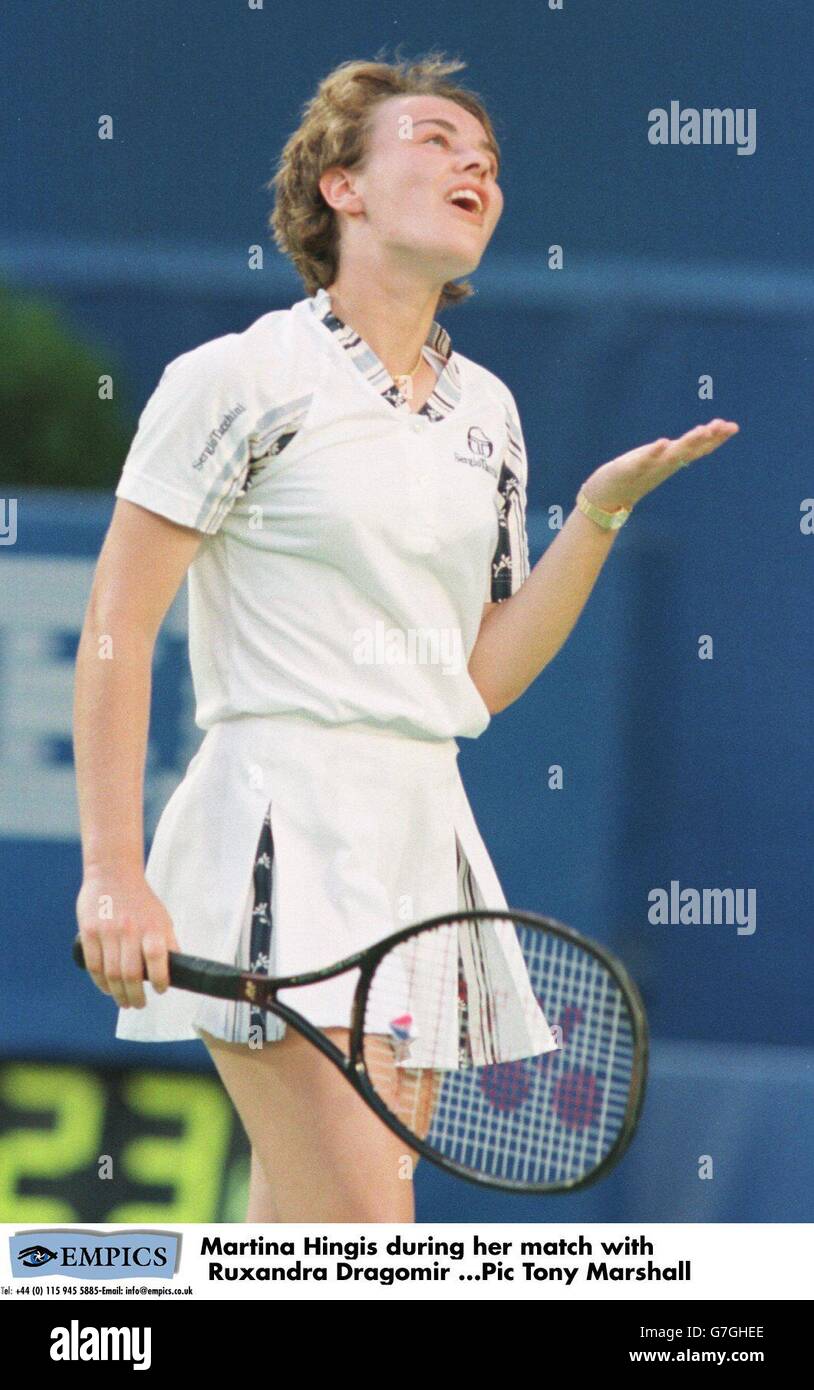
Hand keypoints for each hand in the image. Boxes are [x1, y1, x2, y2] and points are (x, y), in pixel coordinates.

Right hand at [76, 869, 178, 1007]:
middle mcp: (130, 931)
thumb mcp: (162, 918)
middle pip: (131, 974)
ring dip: (118, 994)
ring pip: (111, 974)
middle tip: (139, 1005)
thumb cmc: (141, 901)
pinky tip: (107, 989)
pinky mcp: (89, 932)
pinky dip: (100, 982)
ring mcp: (107, 932)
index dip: (159, 980)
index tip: (160, 990)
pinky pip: (94, 965)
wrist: (113, 873)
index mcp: (151, 927)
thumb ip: (168, 943)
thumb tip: (177, 970)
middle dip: (136, 996)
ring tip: (124, 1002)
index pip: (157, 960)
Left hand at [580, 418, 739, 512]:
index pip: (698, 449)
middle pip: (689, 451)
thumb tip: (700, 437)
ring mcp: (646, 468)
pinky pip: (642, 462)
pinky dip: (653, 453)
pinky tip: (663, 442)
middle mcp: (663, 465)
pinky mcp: (626, 471)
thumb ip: (677, 451)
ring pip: (670, 456)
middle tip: (725, 427)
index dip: (716, 439)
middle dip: (707, 439)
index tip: (733, 427)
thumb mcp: (659, 462)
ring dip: (686, 444)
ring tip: (702, 429)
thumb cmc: (634, 476)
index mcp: (671, 462)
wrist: (606, 499)